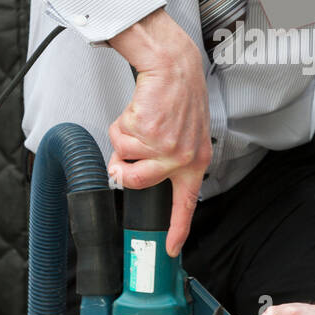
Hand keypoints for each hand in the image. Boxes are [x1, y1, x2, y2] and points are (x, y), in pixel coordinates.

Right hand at [106, 8, 211, 256]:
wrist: (173, 66)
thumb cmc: (177, 97)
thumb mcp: (184, 133)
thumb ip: (163, 159)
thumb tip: (125, 175)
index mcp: (196, 161)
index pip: (185, 203)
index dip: (176, 229)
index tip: (170, 248)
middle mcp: (182, 157)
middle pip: (136, 181)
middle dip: (121, 168)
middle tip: (125, 149)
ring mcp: (165, 145)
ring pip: (123, 157)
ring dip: (122, 138)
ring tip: (140, 120)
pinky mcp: (148, 131)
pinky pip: (118, 137)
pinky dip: (120, 123)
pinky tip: (138, 109)